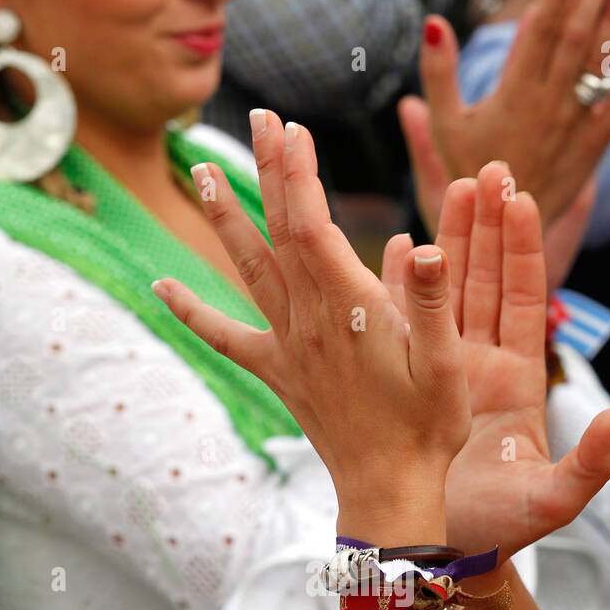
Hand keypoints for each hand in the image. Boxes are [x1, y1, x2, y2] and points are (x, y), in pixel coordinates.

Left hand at [151, 111, 470, 540]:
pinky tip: (162, 287)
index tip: (292, 129)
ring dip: (227, 218)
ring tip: (204, 170)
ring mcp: (289, 348)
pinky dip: (192, 313)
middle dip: (270, 171)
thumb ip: (430, 303)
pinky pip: (227, 339)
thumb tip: (421, 245)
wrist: (390, 492)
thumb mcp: (447, 366)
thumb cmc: (429, 430)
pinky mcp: (279, 373)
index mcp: (352, 312)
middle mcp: (311, 323)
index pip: (313, 228)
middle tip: (259, 117)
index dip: (299, 176)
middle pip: (281, 234)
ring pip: (252, 271)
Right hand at [382, 162, 609, 557]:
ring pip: (446, 292)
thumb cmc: (499, 531)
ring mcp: (440, 370)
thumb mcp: (552, 500)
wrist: (442, 553)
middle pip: (487, 281)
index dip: (524, 250)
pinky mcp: (404, 382)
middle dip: (489, 226)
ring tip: (450, 186)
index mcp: (518, 381)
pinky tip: (391, 247)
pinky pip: (399, 323)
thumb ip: (591, 464)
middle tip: (489, 170)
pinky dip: (396, 285)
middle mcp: (480, 365)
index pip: (524, 301)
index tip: (522, 199)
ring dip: (448, 240)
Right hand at [399, 0, 609, 230]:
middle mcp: (547, 106)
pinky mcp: (593, 147)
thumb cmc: (470, 173)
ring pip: (597, 67)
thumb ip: (438, 74)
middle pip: (574, 39)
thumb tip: (433, 22)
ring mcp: (574, 126)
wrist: (500, 231)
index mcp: (512, 96)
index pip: (539, 34)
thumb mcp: (445, 125)